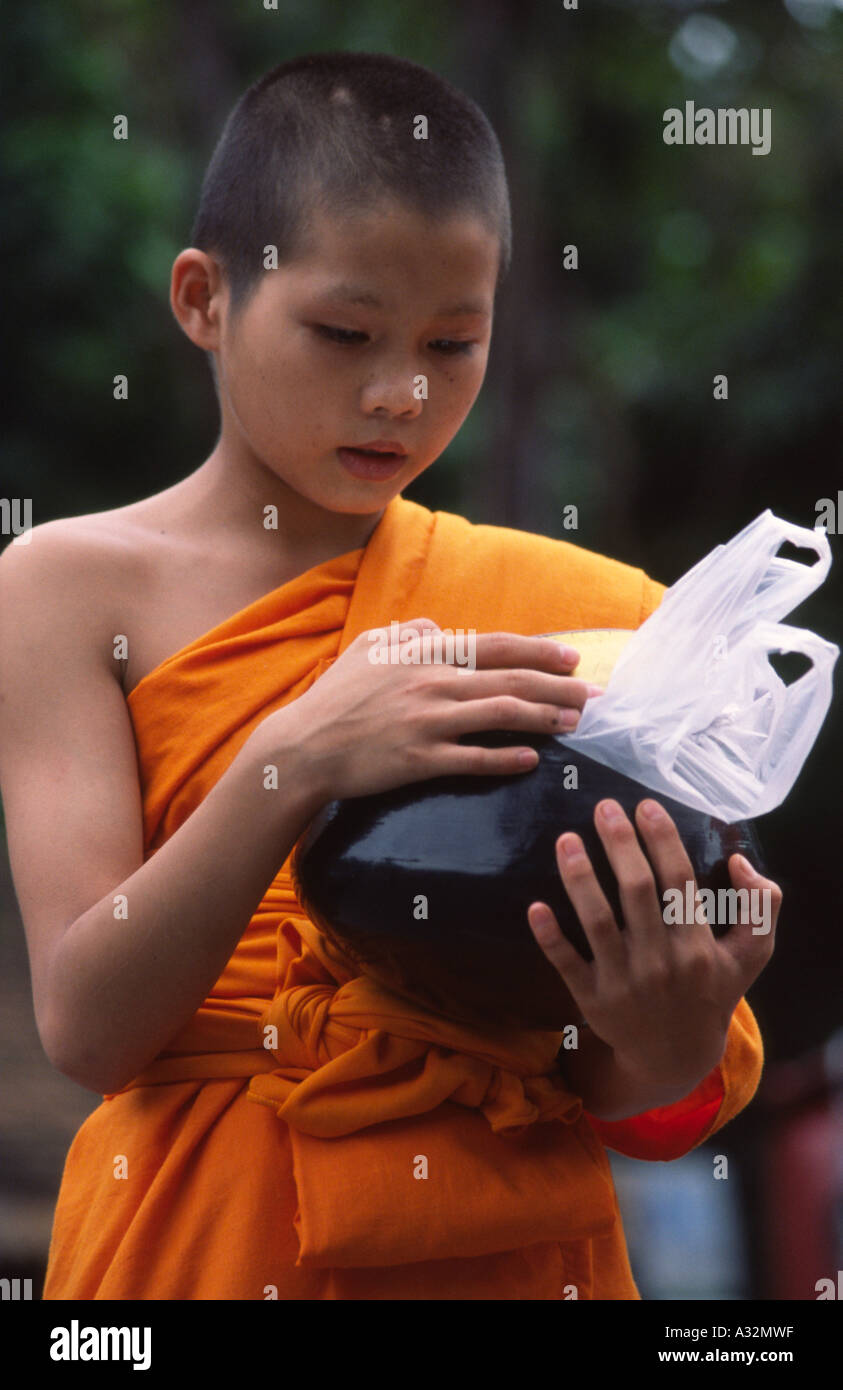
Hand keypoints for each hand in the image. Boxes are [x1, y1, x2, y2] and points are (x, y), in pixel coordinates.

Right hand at [281, 618, 601, 800]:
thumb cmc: (336, 698)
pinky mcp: (420, 760)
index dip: (540, 651)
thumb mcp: (368, 648)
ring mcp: (427, 723)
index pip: (495, 646)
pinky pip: (474, 758)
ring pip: (502, 715)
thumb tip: (441, 629)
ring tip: (575, 724)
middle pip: (511, 679)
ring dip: (545, 718)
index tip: (573, 657)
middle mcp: (432, 683)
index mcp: (424, 654)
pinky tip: (532, 759)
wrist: (304, 747)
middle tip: (593, 695)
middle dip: (560, 686)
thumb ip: (409, 634)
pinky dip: (507, 758)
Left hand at [527, 798, 780, 1092]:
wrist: (675, 1057)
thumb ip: (761, 906)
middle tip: (603, 808)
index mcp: (699, 947)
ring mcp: (623, 983)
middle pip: (635, 893)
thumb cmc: (711, 990)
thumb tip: (739, 861)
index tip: (646, 806)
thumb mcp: (751, 955)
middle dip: (619, 845)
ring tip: (565, 839)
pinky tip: (536, 906)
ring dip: (579, 878)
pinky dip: (550, 936)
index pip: (679, 883)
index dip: (662, 841)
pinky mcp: (592, 1000)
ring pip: (597, 922)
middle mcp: (661, 964)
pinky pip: (566, 964)